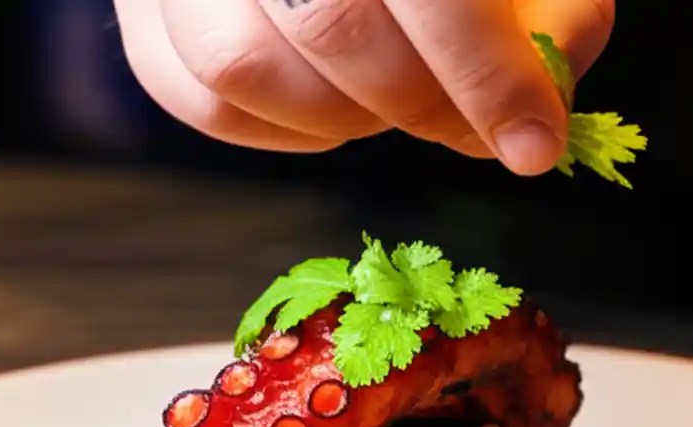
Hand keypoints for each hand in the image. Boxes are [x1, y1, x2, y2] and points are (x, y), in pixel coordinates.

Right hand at [112, 0, 613, 174]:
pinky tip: (330, 107)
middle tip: (467, 123)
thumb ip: (551, 11)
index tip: (533, 146)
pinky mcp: (141, 0)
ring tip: (391, 101)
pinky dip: (274, 127)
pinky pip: (190, 92)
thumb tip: (540, 111)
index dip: (487, 76)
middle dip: (420, 103)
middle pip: (331, 25)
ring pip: (241, 66)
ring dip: (340, 118)